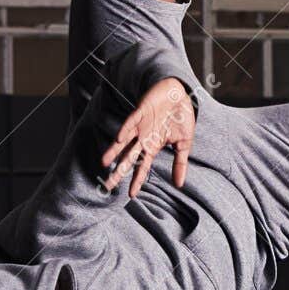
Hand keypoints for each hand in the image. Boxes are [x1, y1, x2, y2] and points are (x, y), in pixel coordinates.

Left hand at [101, 77, 194, 197]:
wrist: (180, 94)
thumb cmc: (182, 118)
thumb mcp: (184, 144)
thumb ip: (180, 164)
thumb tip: (179, 184)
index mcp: (153, 147)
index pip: (142, 167)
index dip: (136, 180)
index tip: (131, 195)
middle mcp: (143, 139)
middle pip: (128, 159)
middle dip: (118, 173)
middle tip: (107, 186)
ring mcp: (140, 126)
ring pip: (124, 143)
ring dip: (114, 152)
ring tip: (104, 163)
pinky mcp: (141, 112)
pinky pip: (131, 122)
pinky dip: (125, 130)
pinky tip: (119, 139)